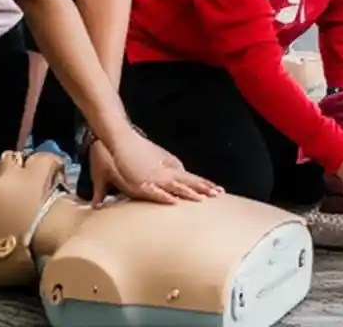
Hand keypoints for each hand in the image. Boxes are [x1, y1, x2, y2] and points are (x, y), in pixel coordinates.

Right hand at [89, 131, 222, 206]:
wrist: (122, 141)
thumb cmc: (138, 150)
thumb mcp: (158, 159)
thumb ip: (170, 169)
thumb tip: (179, 177)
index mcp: (171, 168)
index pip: (192, 178)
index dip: (205, 184)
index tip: (219, 190)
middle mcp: (166, 172)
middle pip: (189, 181)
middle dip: (204, 189)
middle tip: (220, 194)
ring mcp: (155, 178)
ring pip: (176, 187)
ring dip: (190, 193)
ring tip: (204, 199)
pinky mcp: (141, 184)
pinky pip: (155, 193)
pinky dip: (165, 197)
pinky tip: (174, 202)